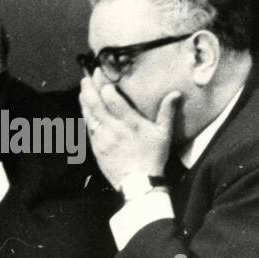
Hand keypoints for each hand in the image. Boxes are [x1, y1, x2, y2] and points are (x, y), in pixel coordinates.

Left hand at [79, 74, 180, 190]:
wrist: (139, 184)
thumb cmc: (153, 158)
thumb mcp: (163, 135)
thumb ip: (167, 112)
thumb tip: (175, 93)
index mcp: (130, 123)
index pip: (112, 99)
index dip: (104, 84)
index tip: (101, 73)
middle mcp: (113, 129)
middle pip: (96, 104)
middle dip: (90, 88)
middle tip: (87, 76)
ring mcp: (102, 139)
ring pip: (89, 115)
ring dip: (84, 100)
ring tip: (83, 88)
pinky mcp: (96, 148)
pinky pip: (87, 128)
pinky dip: (85, 116)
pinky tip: (85, 109)